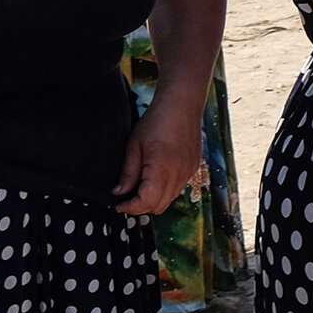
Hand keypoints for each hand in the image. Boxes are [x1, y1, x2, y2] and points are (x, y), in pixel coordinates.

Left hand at [112, 100, 201, 214]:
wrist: (182, 104)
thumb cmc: (158, 120)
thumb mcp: (134, 145)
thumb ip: (128, 173)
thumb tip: (119, 192)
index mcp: (162, 169)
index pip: (146, 203)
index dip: (130, 207)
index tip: (120, 204)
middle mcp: (179, 174)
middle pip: (159, 206)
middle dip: (141, 206)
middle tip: (127, 196)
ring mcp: (188, 172)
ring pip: (169, 199)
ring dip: (154, 198)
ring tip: (141, 184)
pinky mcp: (193, 168)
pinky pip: (178, 188)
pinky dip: (166, 189)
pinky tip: (157, 176)